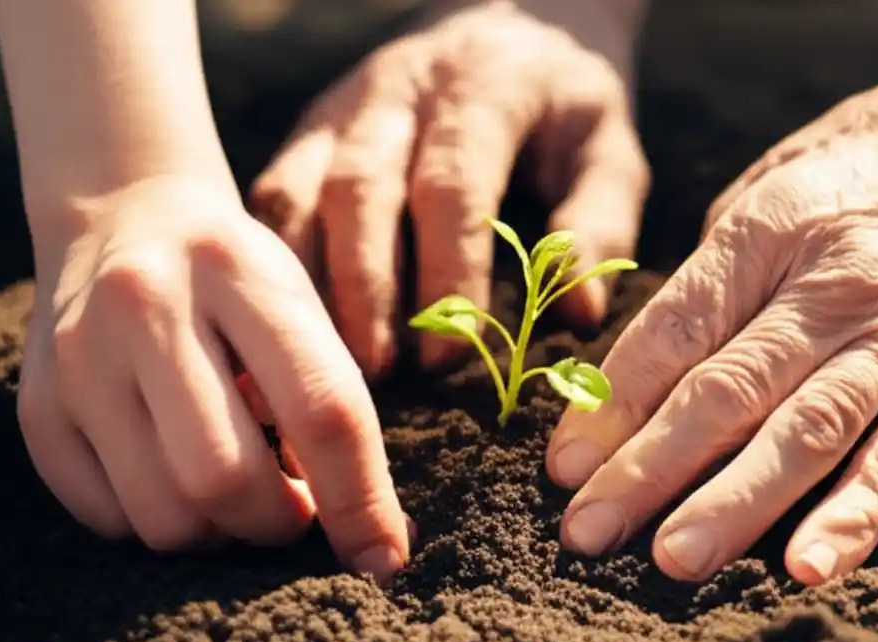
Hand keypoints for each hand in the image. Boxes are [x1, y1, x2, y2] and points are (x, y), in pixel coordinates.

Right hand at [16, 176, 408, 579]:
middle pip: (224, 477)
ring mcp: (78, 358)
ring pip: (163, 516)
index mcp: (238, 271)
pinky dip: (160, 524)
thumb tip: (372, 538)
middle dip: (275, 523)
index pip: (319, 407)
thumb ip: (333, 407)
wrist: (124, 217)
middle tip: (292, 507)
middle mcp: (144, 306)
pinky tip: (176, 478)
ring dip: (218, 533)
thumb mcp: (297, 307)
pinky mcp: (37, 406)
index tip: (383, 556)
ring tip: (235, 491)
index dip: (360, 499)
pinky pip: (108, 521)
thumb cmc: (238, 282)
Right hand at [251, 0, 649, 376]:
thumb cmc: (560, 106)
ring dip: (308, 284)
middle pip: (359, 188)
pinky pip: (270, 197)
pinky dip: (272, 265)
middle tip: (377, 370)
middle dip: (364, 288)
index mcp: (480, 88)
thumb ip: (598, 224)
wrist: (502, 26)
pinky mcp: (308, 132)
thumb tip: (579, 314)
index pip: (453, 184)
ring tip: (325, 362)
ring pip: (297, 193)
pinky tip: (288, 327)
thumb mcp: (607, 149)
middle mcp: (397, 90)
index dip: (447, 272)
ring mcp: (341, 109)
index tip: (449, 353)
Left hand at [547, 67, 877, 583]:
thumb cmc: (860, 170)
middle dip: (648, 467)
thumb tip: (635, 379)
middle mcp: (835, 283)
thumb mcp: (769, 188)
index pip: (676, 329)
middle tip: (586, 531)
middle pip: (727, 388)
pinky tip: (805, 567)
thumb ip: (711, 280)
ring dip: (735, 503)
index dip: (612, 402)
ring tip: (674, 559)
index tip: (563, 467)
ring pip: (806, 431)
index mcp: (771, 226)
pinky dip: (856, 517)